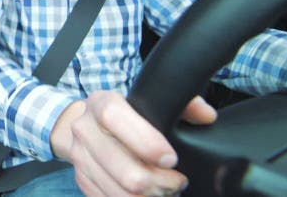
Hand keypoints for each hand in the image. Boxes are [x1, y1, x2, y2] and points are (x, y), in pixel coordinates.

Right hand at [53, 91, 216, 196]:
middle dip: (161, 183)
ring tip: (166, 189)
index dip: (146, 142)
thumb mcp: (150, 100)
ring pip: (122, 193)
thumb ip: (182, 103)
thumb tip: (206, 116)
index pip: (114, 118)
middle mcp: (85, 129)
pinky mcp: (81, 179)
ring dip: (151, 196)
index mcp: (100, 102)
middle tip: (178, 180)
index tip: (171, 158)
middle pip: (125, 170)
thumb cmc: (127, 114)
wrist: (87, 125)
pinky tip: (148, 195)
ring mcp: (80, 157)